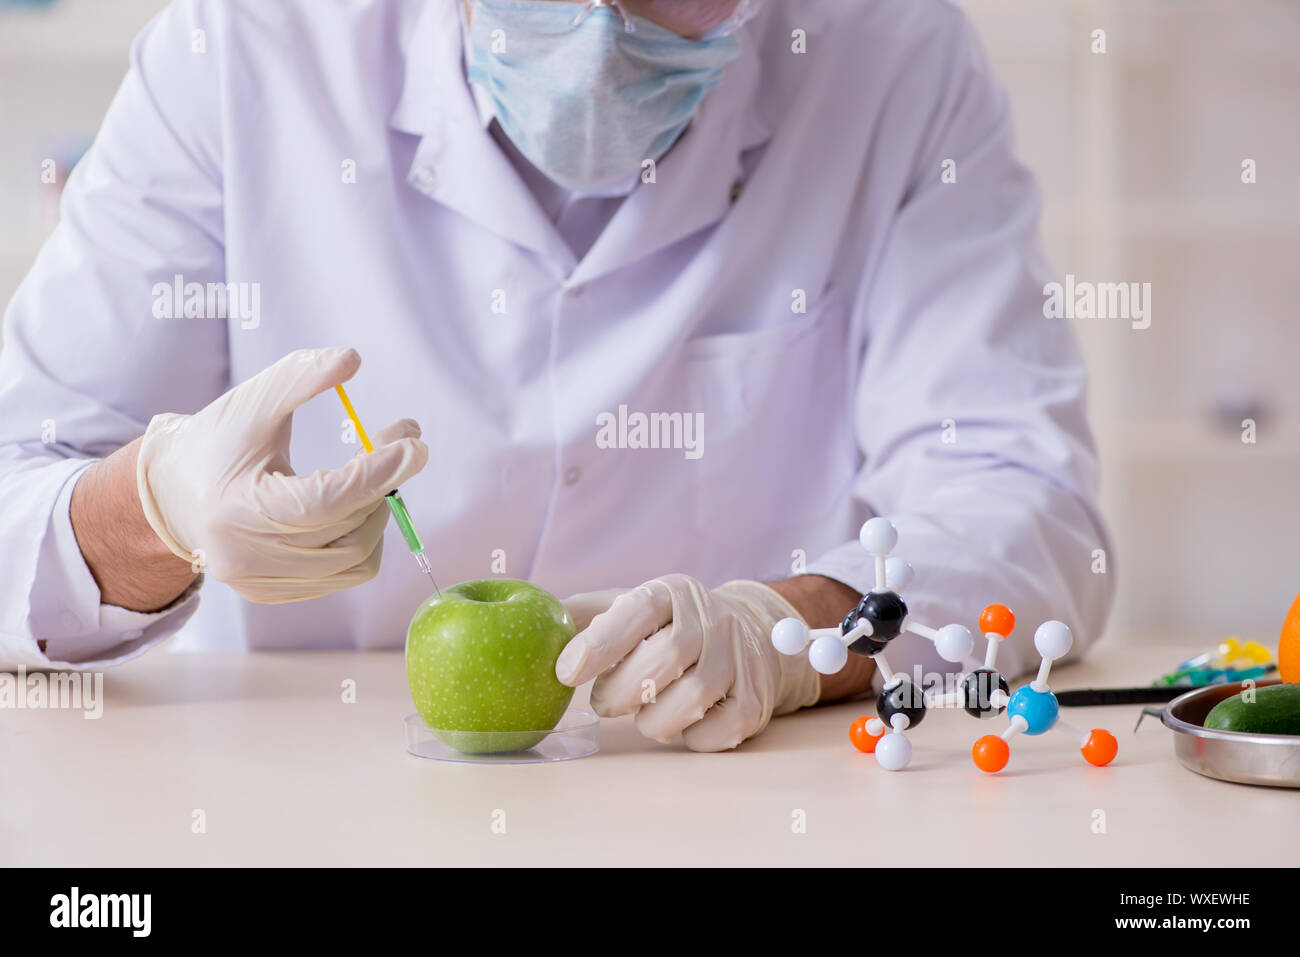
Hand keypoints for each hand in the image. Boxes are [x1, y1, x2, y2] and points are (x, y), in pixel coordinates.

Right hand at [135, 346, 427, 602]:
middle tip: (402, 444)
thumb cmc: (215, 443)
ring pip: (357, 559)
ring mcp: (262, 584)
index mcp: (238, 510)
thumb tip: (352, 359)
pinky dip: (363, 539)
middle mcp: (247, 558)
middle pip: (348, 532)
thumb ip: (299, 377)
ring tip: (375, 475)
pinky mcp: (275, 594)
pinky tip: (355, 505)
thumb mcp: (252, 402)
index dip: (375, 474)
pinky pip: (345, 574)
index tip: (415, 446)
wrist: (171, 493)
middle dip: (385, 486)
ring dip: (379, 514)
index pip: (325, 502)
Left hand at [556, 574, 820, 750]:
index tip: (565, 674)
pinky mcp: (755, 700)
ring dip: (653, 720)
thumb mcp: (627, 609)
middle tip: (603, 703)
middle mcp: (711, 619)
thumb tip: (530, 623)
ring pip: (692, 698)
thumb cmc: (666, 628)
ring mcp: (738, 659)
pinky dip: (691, 738)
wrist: (746, 635)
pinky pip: (719, 730)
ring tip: (642, 714)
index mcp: (670, 593)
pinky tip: (680, 724)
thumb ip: (581, 617)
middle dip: (622, 691)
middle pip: (665, 658)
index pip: (637, 610)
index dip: (600, 643)